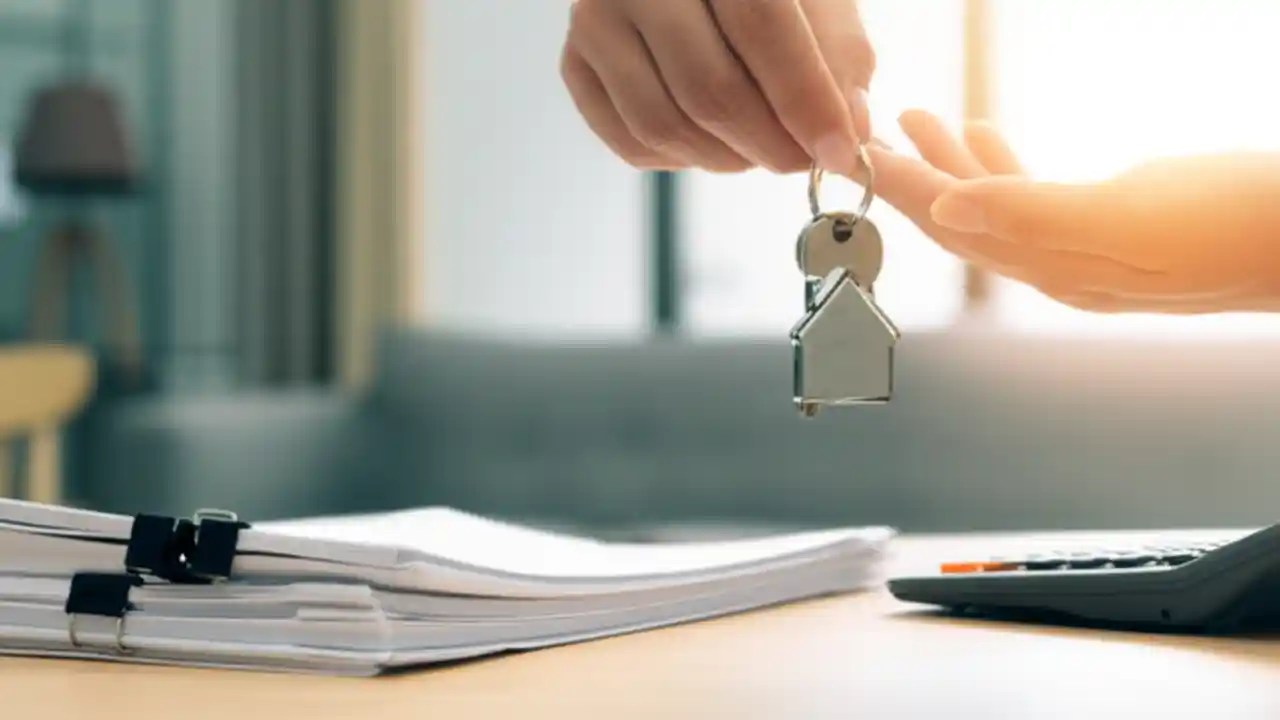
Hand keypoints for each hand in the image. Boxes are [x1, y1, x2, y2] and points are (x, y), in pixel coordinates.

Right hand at [561, 0, 872, 175]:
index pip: (759, 28)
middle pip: (708, 89)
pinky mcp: (575, 62)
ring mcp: (595, 20)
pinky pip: (630, 142)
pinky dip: (682, 161)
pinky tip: (712, 141)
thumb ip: (839, 56)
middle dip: (769, 144)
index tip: (839, 151)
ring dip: (726, 159)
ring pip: (663, 125)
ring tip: (760, 148)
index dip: (804, 99)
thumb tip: (847, 137)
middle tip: (803, 161)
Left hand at [867, 110, 1279, 313]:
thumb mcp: (1126, 215)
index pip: (956, 226)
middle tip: (864, 134)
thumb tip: (949, 209)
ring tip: (912, 119)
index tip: (856, 152)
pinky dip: (1001, 162)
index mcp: (1055, 267)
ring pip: (994, 202)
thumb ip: (1030, 213)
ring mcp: (1085, 245)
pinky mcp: (1112, 222)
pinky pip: (1034, 192)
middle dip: (912, 177)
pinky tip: (981, 135)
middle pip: (962, 219)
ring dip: (950, 161)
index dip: (905, 188)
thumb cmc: (1234, 225)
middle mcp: (1059, 264)